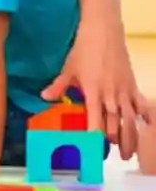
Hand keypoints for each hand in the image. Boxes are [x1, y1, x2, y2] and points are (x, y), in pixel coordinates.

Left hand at [41, 27, 151, 158]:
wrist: (103, 32)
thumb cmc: (84, 50)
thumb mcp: (68, 68)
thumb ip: (58, 86)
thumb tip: (44, 97)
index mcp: (93, 92)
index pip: (95, 121)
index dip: (95, 136)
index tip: (94, 150)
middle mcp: (111, 95)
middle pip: (115, 124)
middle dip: (116, 142)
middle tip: (116, 158)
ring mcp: (124, 91)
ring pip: (130, 119)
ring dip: (131, 136)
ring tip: (130, 153)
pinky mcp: (133, 85)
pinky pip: (142, 104)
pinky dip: (146, 116)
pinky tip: (149, 126)